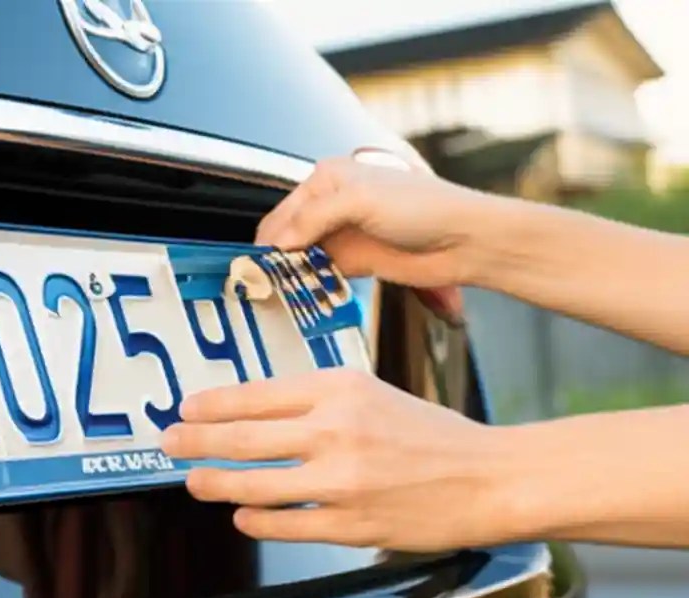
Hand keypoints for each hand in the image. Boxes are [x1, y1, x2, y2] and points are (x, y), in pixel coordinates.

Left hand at [159, 369, 526, 551]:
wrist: (488, 478)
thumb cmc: (432, 435)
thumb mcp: (372, 394)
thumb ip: (317, 400)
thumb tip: (253, 413)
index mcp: (340, 389)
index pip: (256, 396)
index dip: (211, 405)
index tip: (186, 409)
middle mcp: (336, 430)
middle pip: (243, 437)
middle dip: (195, 441)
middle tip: (169, 442)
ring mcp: (341, 480)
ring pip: (255, 483)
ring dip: (214, 482)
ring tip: (194, 480)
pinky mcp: (350, 524)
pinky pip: (286, 523)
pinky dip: (256, 519)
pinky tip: (243, 515)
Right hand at [256, 155, 503, 287]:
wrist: (465, 240)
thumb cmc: (423, 206)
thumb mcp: (360, 199)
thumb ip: (313, 218)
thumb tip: (277, 243)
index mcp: (328, 179)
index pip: (282, 213)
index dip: (267, 240)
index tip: (254, 268)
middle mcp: (331, 204)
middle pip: (286, 236)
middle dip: (274, 259)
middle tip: (260, 285)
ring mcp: (342, 235)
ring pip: (299, 258)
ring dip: (289, 275)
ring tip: (276, 295)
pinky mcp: (353, 262)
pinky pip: (319, 275)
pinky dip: (308, 285)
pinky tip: (302, 296)